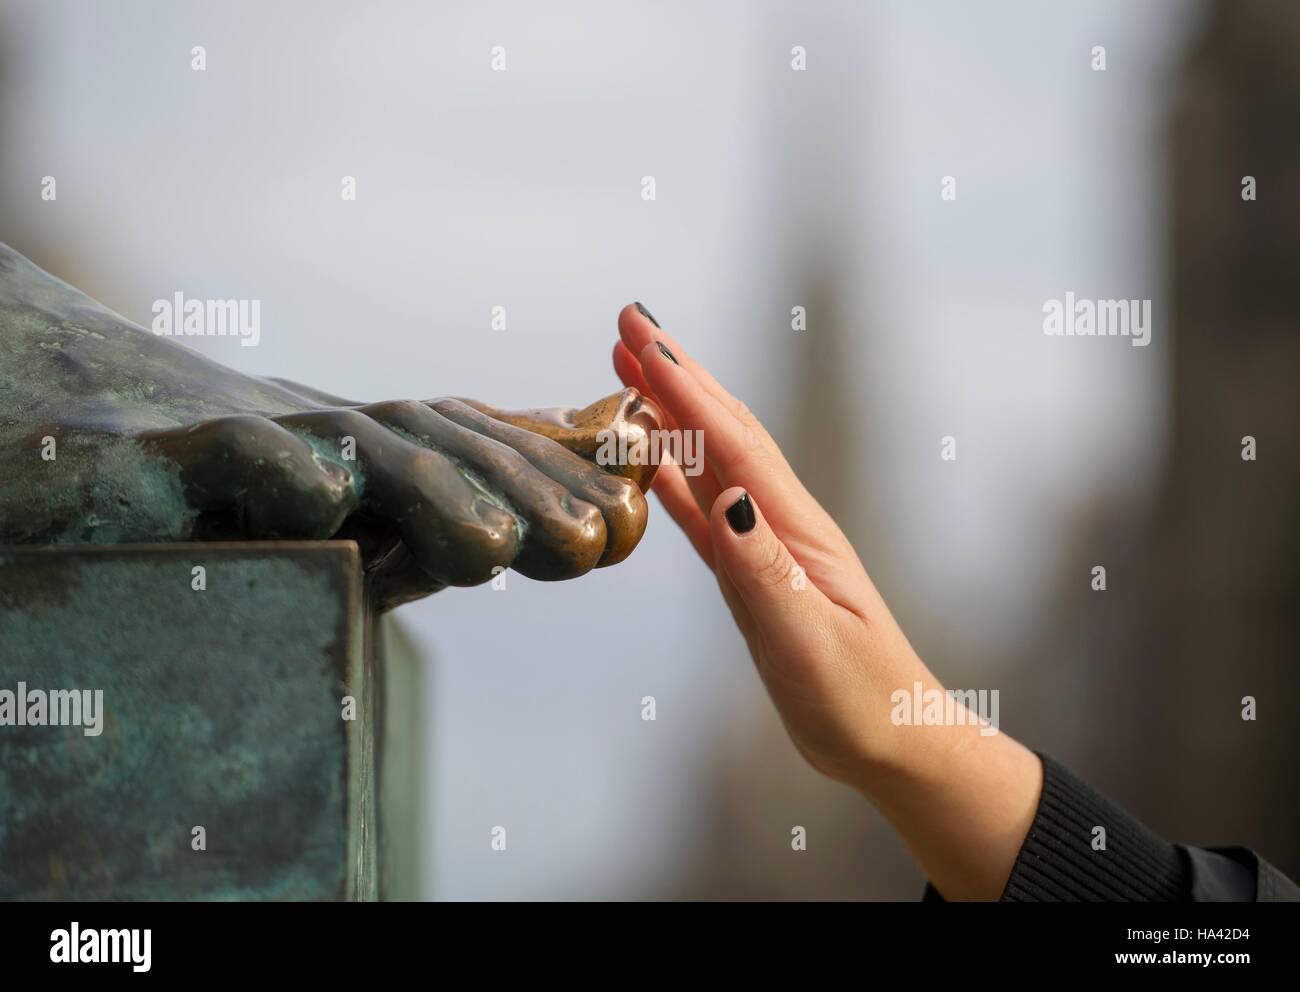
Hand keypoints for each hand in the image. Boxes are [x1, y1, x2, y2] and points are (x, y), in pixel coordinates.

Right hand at [612, 302, 1042, 900]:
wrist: (893, 742)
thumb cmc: (860, 702)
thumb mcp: (808, 640)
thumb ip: (763, 571)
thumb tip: (726, 501)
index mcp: (797, 530)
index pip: (733, 441)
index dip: (686, 385)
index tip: (642, 335)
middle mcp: (782, 523)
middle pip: (723, 430)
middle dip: (675, 373)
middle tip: (627, 323)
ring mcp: (768, 545)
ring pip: (711, 461)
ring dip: (672, 412)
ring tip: (629, 370)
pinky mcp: (755, 574)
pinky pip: (706, 511)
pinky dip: (675, 476)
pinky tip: (652, 460)